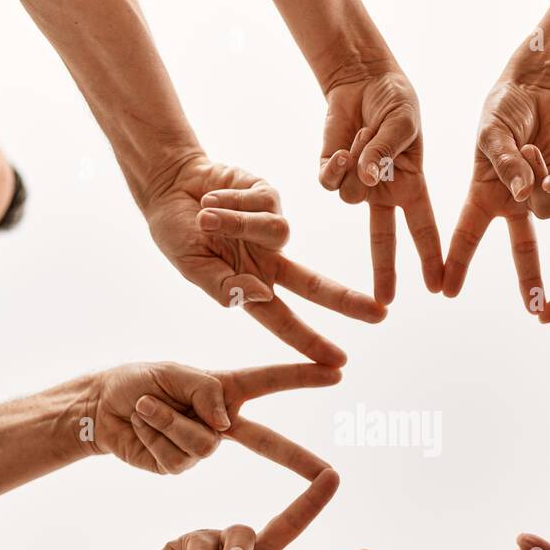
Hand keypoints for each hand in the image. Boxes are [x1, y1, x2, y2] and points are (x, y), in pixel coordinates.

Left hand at [86, 361, 339, 477]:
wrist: (99, 408)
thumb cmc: (136, 381)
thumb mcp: (172, 374)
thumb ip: (205, 392)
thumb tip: (225, 424)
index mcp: (225, 390)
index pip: (271, 382)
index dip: (303, 377)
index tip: (337, 371)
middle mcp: (220, 421)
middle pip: (268, 443)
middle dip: (297, 459)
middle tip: (327, 474)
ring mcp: (202, 447)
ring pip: (203, 444)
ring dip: (169, 421)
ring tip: (147, 406)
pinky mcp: (180, 466)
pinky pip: (178, 457)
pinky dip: (155, 436)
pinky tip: (142, 427)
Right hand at [144, 157, 385, 365]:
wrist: (168, 186)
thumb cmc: (176, 234)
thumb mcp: (192, 267)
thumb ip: (222, 286)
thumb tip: (263, 296)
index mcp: (249, 286)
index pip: (285, 321)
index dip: (312, 343)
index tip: (340, 364)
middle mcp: (268, 261)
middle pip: (316, 286)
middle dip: (347, 301)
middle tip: (380, 315)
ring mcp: (271, 229)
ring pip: (278, 233)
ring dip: (237, 224)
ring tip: (205, 216)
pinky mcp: (271, 197)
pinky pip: (264, 204)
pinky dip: (233, 201)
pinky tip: (212, 198)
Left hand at [318, 71, 442, 303]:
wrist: (362, 80)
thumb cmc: (394, 101)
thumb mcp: (402, 123)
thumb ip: (386, 152)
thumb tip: (368, 178)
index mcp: (411, 186)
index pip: (423, 227)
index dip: (430, 257)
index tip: (438, 286)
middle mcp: (384, 194)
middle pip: (383, 240)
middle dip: (383, 270)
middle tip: (384, 300)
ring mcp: (356, 185)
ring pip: (350, 196)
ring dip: (357, 164)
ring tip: (366, 136)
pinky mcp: (330, 173)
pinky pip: (329, 182)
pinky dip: (334, 166)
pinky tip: (343, 149)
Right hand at [444, 76, 549, 312]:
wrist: (537, 84)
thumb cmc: (503, 109)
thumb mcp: (492, 136)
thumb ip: (505, 166)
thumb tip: (522, 194)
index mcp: (485, 195)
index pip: (468, 235)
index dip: (457, 263)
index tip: (446, 290)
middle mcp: (514, 201)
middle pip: (524, 249)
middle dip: (530, 279)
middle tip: (535, 310)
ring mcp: (543, 191)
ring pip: (545, 211)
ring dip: (533, 182)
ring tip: (527, 148)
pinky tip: (544, 161)